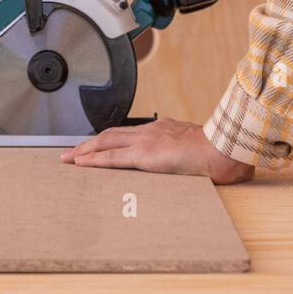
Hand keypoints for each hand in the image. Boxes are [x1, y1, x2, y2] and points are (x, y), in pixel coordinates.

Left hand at [60, 117, 254, 184]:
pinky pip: (112, 158)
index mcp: (163, 129)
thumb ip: (187, 153)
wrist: (223, 148)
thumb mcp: (197, 149)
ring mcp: (146, 141)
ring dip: (85, 151)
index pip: (129, 133)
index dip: (110, 139)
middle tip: (72, 151)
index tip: (98, 145)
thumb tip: (188, 164)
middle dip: (90, 143)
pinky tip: (81, 164)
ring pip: (106, 143)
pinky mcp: (144, 154)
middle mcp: (150, 130)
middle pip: (111, 134)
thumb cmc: (217, 151)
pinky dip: (93, 160)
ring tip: (69, 158)